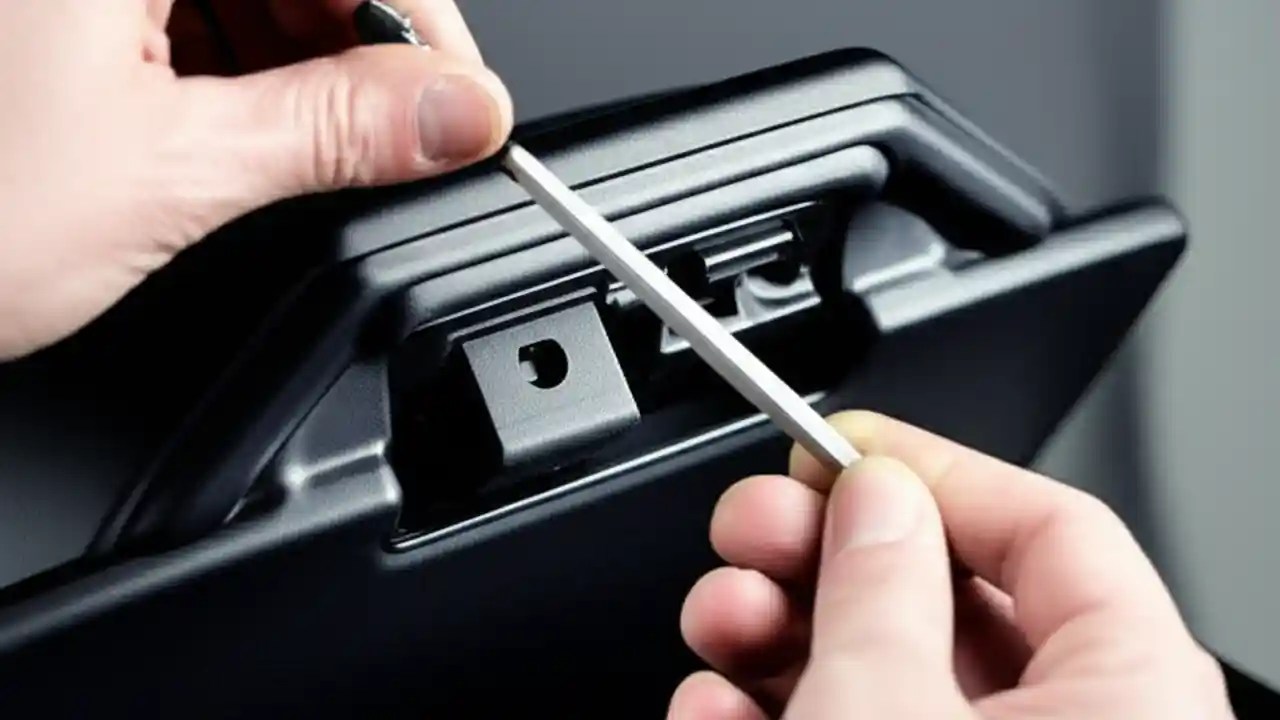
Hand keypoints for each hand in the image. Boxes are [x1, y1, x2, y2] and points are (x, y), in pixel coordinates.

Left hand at [0, 1, 511, 359]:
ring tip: (282, 141)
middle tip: (388, 135)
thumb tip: (458, 114)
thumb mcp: (169, 174)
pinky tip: (217, 117)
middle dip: (349, 43)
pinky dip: (215, 55)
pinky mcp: (50, 12)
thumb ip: (336, 131)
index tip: (461, 102)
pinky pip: (168, 2)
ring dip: (286, 55)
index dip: (417, 20)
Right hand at [671, 411, 1234, 718]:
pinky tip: (718, 706)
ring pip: (884, 668)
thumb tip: (872, 493)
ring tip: (718, 620)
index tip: (835, 448)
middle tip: (750, 528)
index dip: (929, 467)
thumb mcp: (886, 708)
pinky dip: (774, 712)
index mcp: (1132, 694)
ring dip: (776, 633)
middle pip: (943, 593)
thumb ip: (879, 583)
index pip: (1047, 524)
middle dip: (819, 552)